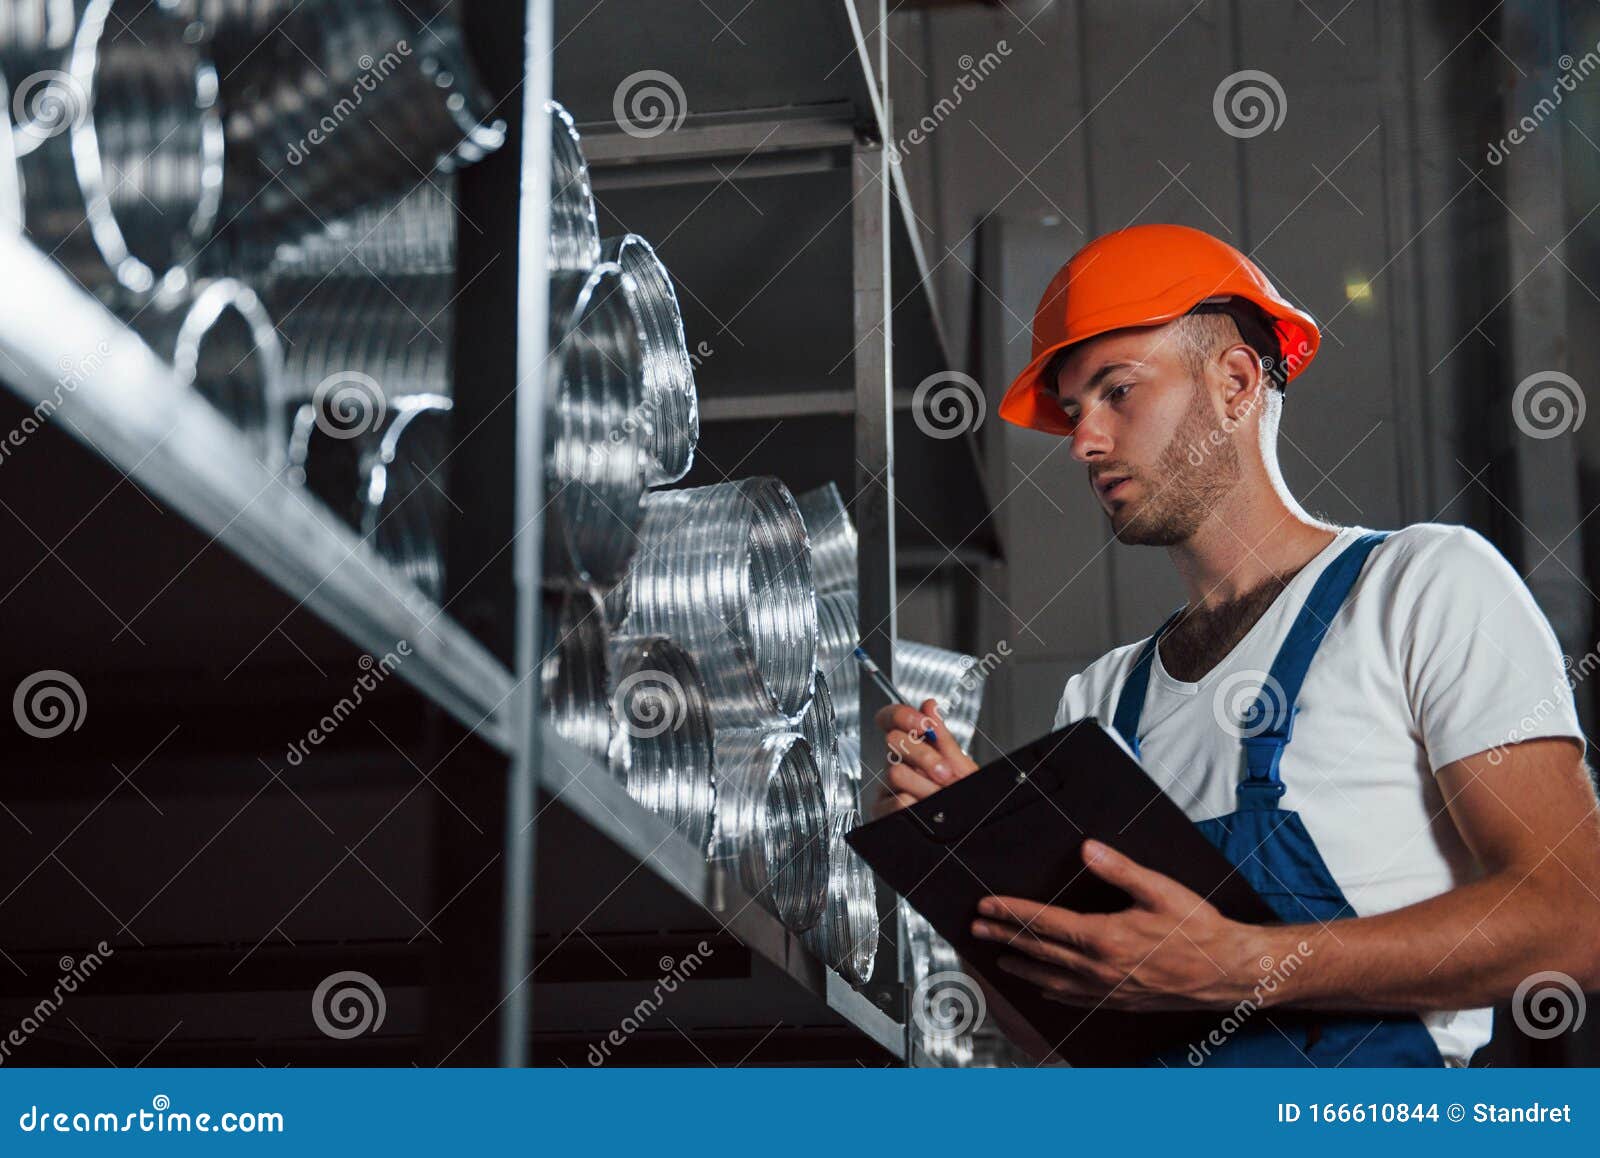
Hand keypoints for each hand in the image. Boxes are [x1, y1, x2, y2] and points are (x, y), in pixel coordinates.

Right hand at [869, 699, 977, 817]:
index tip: (924, 723)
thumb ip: (943, 738)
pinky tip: (929, 812)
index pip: (892, 719)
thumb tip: (929, 706)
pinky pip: (897, 801)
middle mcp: (898, 766)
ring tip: (942, 797)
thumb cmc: (962, 801)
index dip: (902, 715)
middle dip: (924, 756)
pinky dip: (919, 806)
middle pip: (893, 740)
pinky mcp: (883, 813)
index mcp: (914, 750)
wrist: (967, 834)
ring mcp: (888, 789)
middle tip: (945, 773)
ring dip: (926, 786)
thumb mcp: (960, 768)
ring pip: (895, 773)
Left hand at [969, 838, 1268, 1011]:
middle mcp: (1099, 968)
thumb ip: (1120, 869)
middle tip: (977, 927)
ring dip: (1021, 965)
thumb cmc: (1199, 931)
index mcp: (1104, 937)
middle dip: (1004, 936)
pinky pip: (1074, 998)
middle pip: (1038, 950)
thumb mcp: (1160, 890)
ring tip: (998, 956)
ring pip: (1050, 978)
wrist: (1228, 973)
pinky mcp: (1118, 1002)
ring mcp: (1106, 989)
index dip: (1010, 912)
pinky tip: (1042, 988)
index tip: (985, 905)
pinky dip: (1050, 991)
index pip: (1043, 922)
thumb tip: (1087, 849)